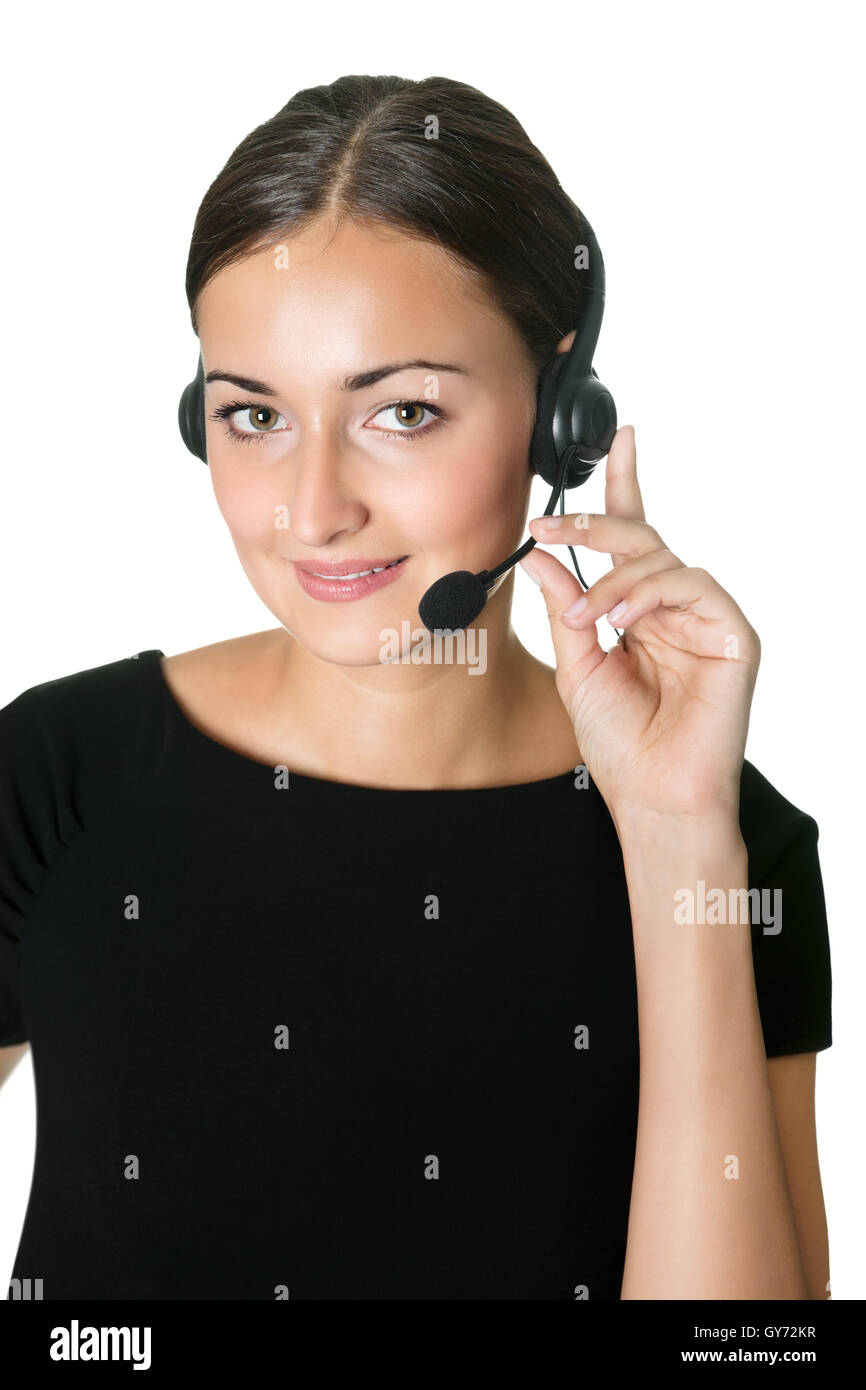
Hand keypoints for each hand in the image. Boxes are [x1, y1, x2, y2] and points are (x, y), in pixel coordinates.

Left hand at [520, 426, 760, 823]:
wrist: (652, 795)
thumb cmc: (620, 741)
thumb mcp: (576, 664)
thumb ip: (564, 604)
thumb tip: (540, 553)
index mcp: (640, 611)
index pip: (634, 537)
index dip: (627, 487)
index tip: (620, 440)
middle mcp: (675, 608)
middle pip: (641, 539)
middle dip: (593, 526)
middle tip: (551, 527)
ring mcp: (706, 619)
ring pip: (663, 558)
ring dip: (614, 577)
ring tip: (589, 613)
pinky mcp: (732, 634)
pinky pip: (693, 584)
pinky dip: (650, 594)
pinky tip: (624, 618)